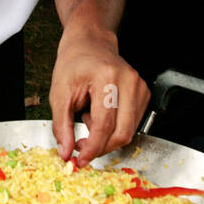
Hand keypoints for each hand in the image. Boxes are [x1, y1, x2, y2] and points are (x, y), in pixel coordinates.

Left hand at [50, 29, 149, 165]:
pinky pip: (132, 124)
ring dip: (106, 136)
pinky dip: (114, 127)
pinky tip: (101, 114)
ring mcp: (140, 87)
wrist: (90, 43)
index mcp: (107, 78)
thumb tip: (66, 151)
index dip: (92, 148)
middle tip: (82, 146)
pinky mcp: (144, 94)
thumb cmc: (74, 64)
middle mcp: (129, 81)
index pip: (104, 125)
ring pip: (129, 132)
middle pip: (122, 133)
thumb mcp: (59, 93)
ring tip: (89, 117)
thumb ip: (62, 125)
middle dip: (101, 147)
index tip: (80, 159)